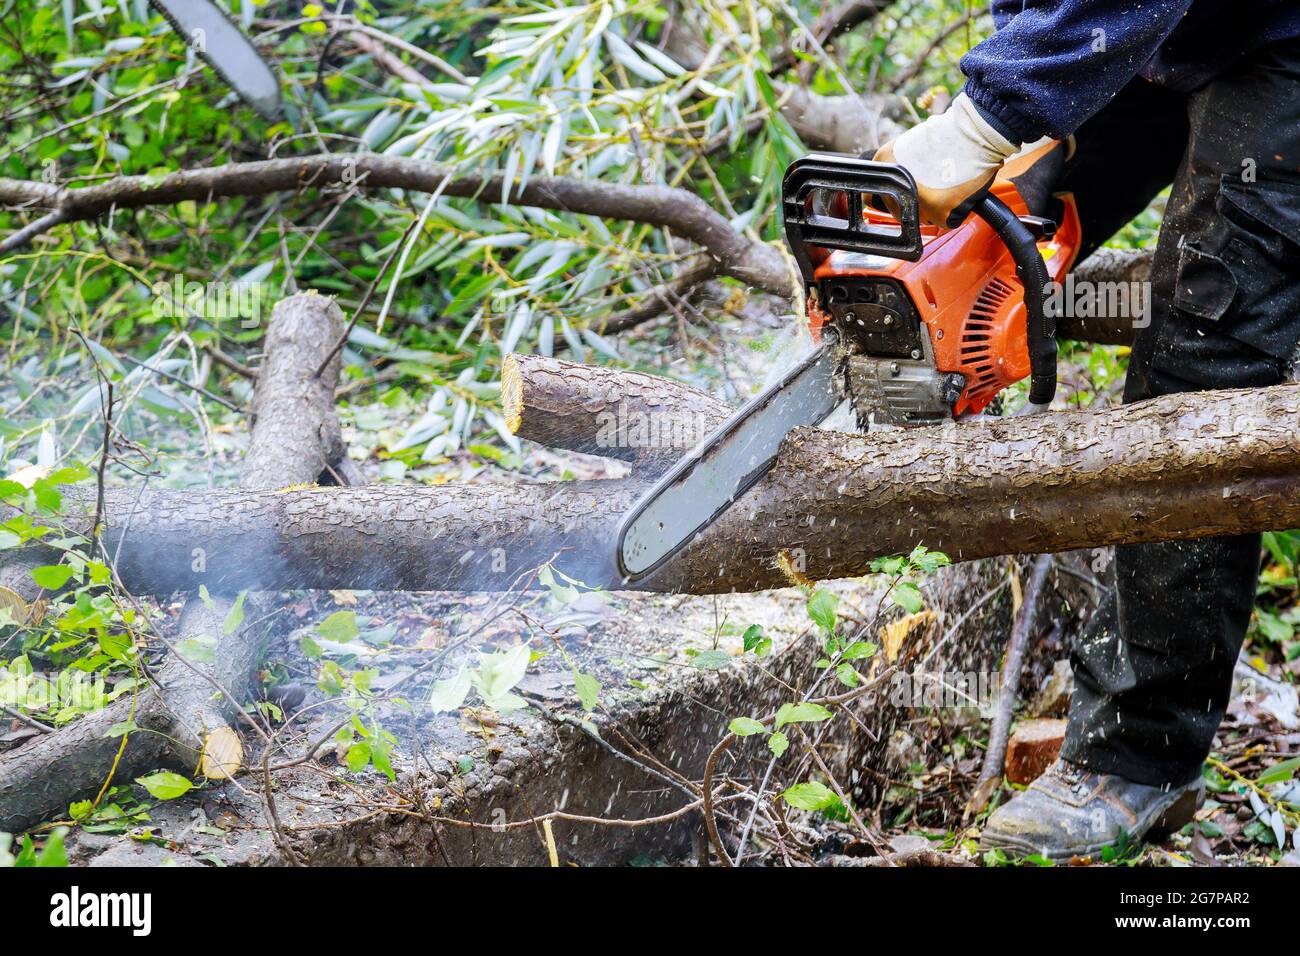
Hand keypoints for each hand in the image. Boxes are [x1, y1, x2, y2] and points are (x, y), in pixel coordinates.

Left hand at [874, 92, 1018, 228]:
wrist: (974, 130)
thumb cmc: (950, 133)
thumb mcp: (911, 144)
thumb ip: (900, 167)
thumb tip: (899, 187)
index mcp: (884, 163)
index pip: (877, 198)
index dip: (893, 201)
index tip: (904, 200)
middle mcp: (897, 186)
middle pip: (902, 212)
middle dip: (919, 205)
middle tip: (937, 189)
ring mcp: (917, 202)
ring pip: (925, 219)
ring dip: (937, 210)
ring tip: (950, 186)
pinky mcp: (940, 212)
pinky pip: (947, 221)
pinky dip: (956, 212)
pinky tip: (961, 192)